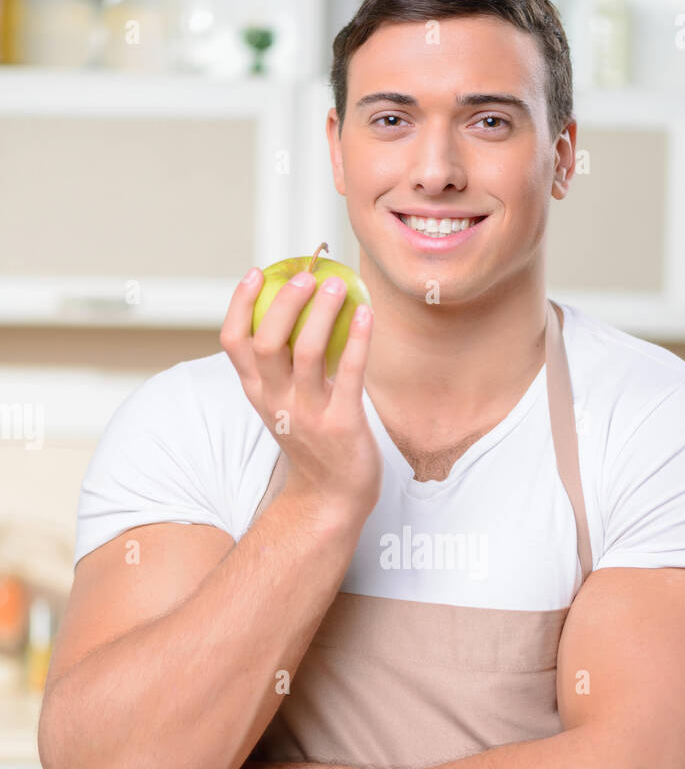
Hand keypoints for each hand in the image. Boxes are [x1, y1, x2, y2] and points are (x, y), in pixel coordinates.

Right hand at [219, 268, 382, 526]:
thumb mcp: (285, 403)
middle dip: (283, 303)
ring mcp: (308, 415)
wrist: (333, 496)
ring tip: (337, 285)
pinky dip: (357, 340)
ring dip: (322, 313)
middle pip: (267, 342)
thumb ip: (283, 366)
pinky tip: (366, 314)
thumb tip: (296, 307)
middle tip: (305, 276)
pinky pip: (349, 374)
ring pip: (307, 353)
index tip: (257, 273)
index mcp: (258, 393)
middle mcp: (277, 402)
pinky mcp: (342, 425)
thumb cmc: (314, 439)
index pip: (234, 343)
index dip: (240, 304)